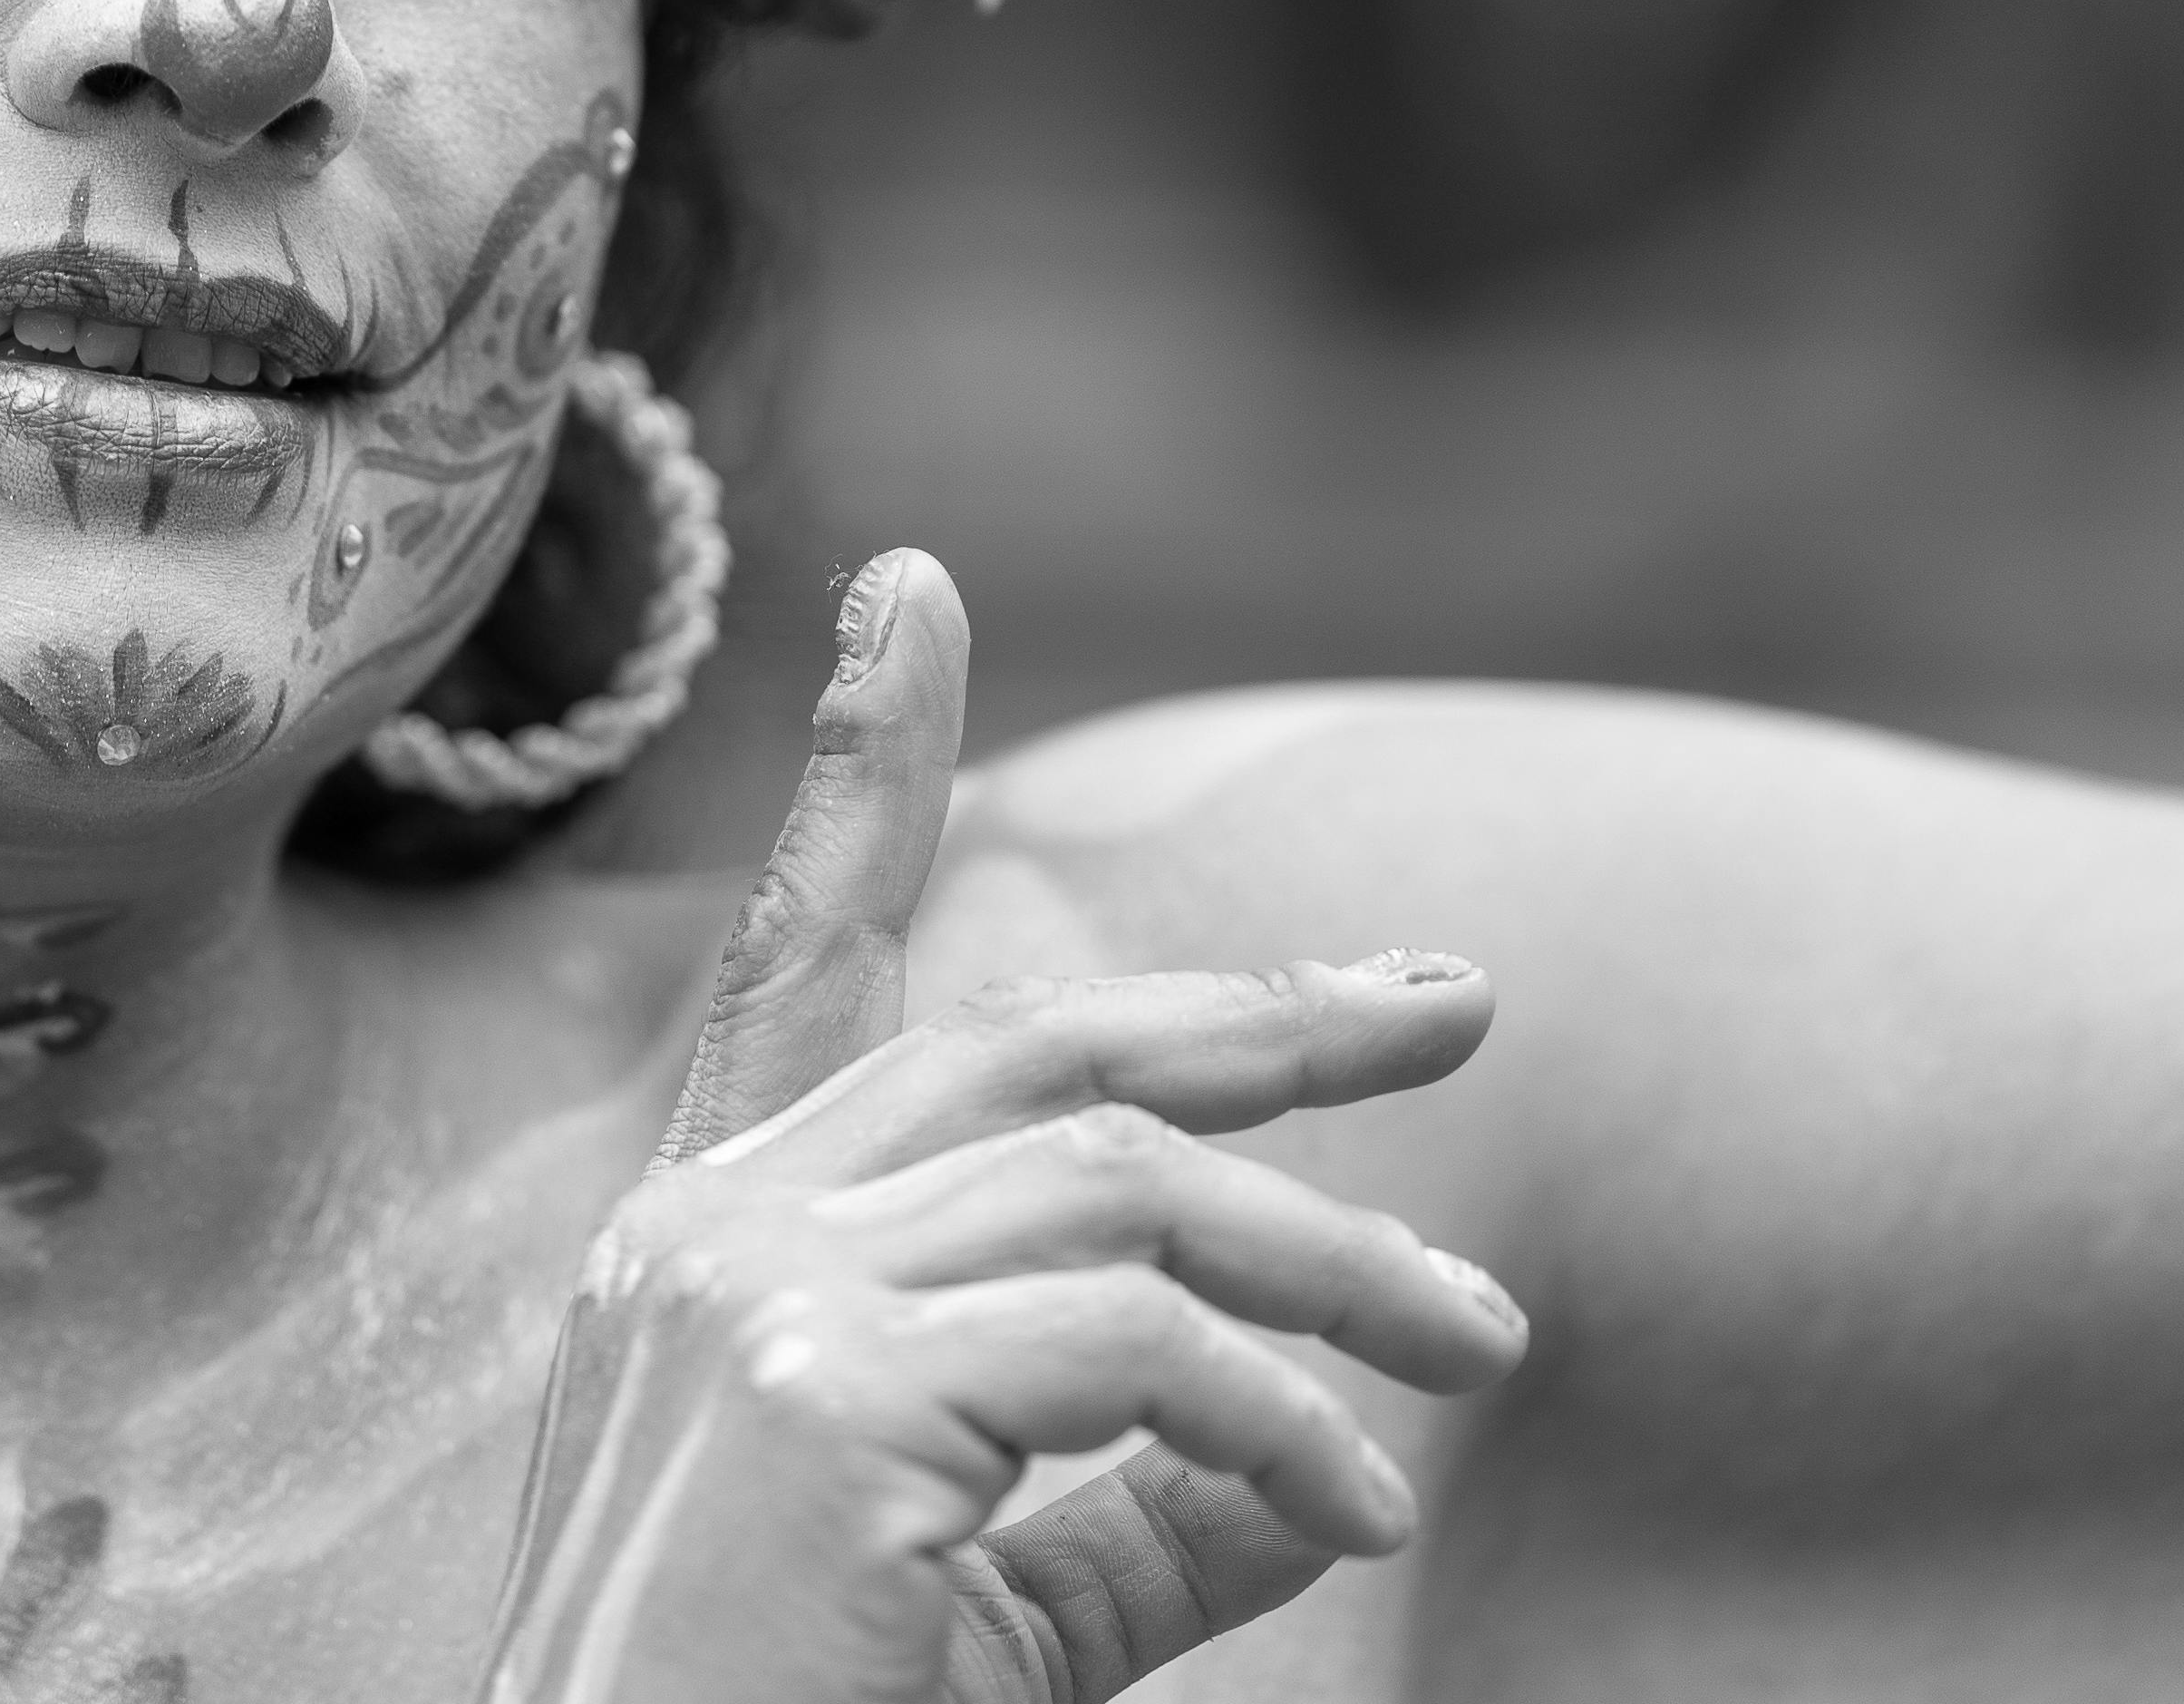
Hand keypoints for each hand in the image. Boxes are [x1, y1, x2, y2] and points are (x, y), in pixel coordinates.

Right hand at [475, 552, 1526, 1703]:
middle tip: (1460, 995)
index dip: (862, 762)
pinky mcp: (824, 1394)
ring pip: (1128, 1190)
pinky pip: (1137, 1350)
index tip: (911, 583)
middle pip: (1037, 1043)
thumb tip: (1323, 1476)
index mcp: (707, 1257)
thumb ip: (1140, 1525)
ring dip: (1337, 1272)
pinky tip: (1362, 1514)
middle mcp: (709, 1237)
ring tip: (1477, 1357)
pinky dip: (1288, 1421)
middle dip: (1263, 1008)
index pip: (793, 960)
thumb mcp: (990, 1619)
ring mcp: (753, 1299)